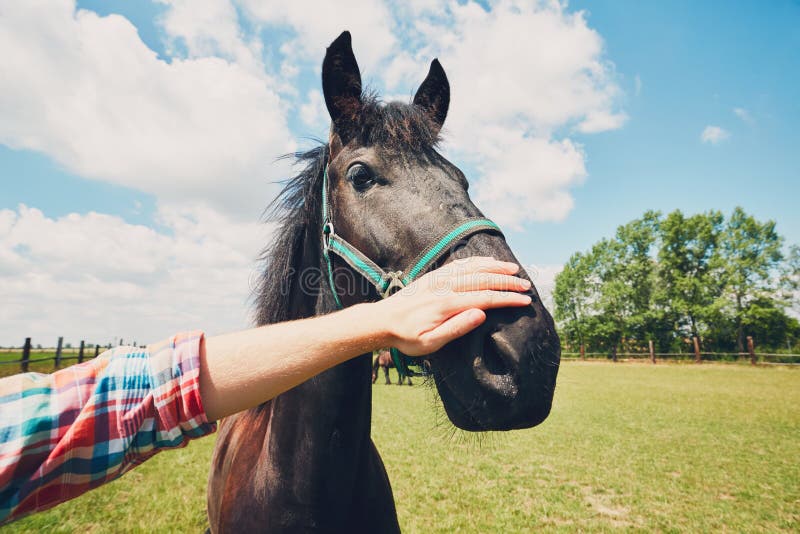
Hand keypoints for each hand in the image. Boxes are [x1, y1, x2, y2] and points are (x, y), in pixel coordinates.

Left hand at [374, 256, 531, 355]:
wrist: (382, 321)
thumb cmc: (406, 337)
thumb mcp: (430, 343)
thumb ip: (456, 328)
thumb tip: (481, 314)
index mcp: (447, 304)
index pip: (485, 298)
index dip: (508, 299)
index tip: (525, 301)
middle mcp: (445, 287)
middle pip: (483, 279)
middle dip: (507, 281)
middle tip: (527, 286)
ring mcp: (439, 278)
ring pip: (473, 268)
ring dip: (496, 267)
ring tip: (514, 269)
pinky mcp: (434, 275)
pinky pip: (460, 264)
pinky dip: (477, 261)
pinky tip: (489, 261)